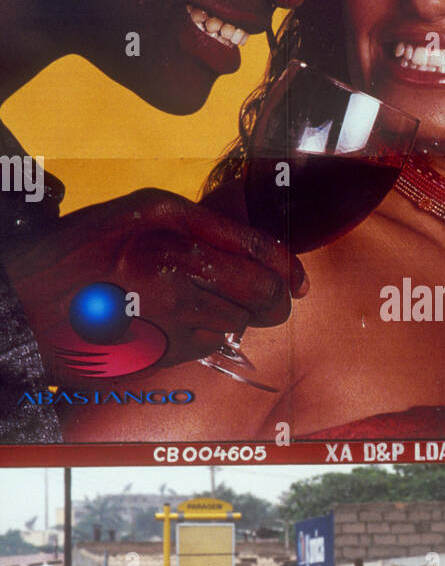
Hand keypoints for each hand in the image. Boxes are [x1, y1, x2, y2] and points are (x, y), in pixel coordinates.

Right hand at [5, 189, 305, 373]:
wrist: (22, 307)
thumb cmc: (77, 254)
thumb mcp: (136, 214)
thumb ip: (200, 226)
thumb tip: (263, 256)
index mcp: (169, 225)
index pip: (259, 249)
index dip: (287, 266)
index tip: (297, 279)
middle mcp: (174, 267)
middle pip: (262, 293)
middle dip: (272, 298)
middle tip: (265, 298)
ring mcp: (169, 314)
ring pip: (239, 324)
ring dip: (233, 317)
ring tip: (197, 305)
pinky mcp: (160, 351)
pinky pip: (210, 346)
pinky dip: (206, 337)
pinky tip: (175, 324)